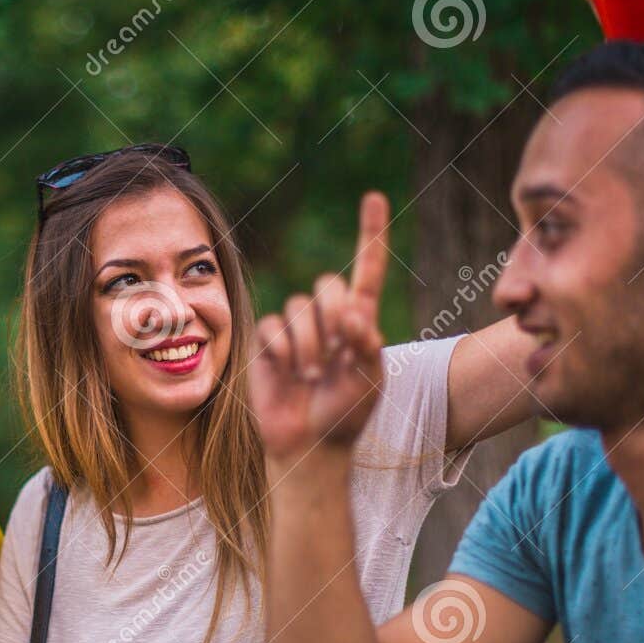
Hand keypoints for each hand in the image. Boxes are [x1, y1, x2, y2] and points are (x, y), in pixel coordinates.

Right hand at [248, 192, 387, 462]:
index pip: (367, 271)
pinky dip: (284, 351)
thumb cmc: (345, 416)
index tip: (374, 197)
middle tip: (336, 354)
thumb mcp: (370, 382)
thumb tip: (355, 313)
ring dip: (309, 344)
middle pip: (328, 284)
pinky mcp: (269, 344)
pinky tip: (290, 374)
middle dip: (333, 314)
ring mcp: (296, 331)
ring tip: (312, 376)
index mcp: (360, 323)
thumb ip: (368, 345)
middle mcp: (328, 320)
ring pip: (299, 307)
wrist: (308, 445)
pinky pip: (273, 327)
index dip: (371, 234)